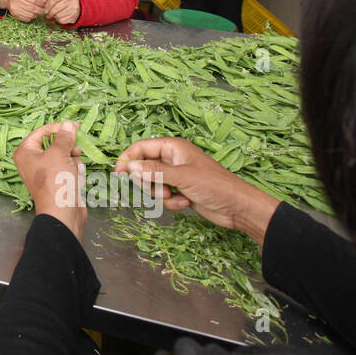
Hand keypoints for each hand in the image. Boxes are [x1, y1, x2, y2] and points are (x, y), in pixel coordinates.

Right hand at [0, 0, 45, 20]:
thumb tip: (44, 1)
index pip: (34, 0)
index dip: (41, 3)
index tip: (44, 4)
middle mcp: (16, 1)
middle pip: (33, 8)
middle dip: (40, 10)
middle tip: (44, 10)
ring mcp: (14, 8)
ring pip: (30, 15)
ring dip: (36, 14)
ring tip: (38, 12)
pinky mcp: (14, 14)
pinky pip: (25, 19)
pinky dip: (31, 17)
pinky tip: (32, 14)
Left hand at [13, 121, 86, 239]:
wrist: (63, 214)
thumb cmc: (56, 181)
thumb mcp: (59, 153)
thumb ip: (64, 137)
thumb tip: (67, 124)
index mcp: (25, 152)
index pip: (42, 131)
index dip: (59, 127)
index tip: (76, 126)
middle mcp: (32, 161)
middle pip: (55, 144)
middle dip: (68, 147)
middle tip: (77, 150)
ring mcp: (45, 173)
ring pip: (64, 156)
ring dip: (73, 161)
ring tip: (74, 170)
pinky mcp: (57, 182)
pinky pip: (68, 169)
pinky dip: (75, 172)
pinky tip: (76, 179)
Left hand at [44, 0, 80, 25]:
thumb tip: (44, 8)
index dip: (47, 6)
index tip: (45, 10)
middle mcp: (71, 0)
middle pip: (56, 9)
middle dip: (49, 13)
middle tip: (47, 14)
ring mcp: (74, 8)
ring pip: (59, 16)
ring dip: (54, 16)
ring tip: (53, 15)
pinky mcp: (75, 15)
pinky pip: (63, 21)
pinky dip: (59, 20)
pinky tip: (59, 16)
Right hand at [114, 138, 280, 243]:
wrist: (237, 207)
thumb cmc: (214, 185)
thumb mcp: (182, 177)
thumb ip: (153, 171)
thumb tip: (128, 166)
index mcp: (173, 147)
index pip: (141, 148)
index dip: (128, 159)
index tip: (118, 173)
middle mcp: (172, 159)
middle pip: (144, 167)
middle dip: (149, 182)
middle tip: (161, 189)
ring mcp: (176, 175)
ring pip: (152, 183)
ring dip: (161, 194)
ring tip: (176, 197)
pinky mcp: (180, 190)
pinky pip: (163, 195)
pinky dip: (171, 202)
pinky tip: (185, 204)